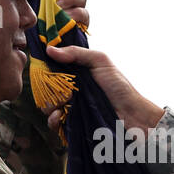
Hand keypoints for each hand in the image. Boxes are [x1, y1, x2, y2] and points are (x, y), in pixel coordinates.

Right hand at [44, 44, 164, 134]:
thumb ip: (76, 53)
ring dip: (49, 105)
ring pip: (47, 106)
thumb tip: (49, 49)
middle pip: (46, 89)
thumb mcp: (100, 61)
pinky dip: (53, 120)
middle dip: (47, 90)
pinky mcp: (71, 123)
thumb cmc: (119, 86)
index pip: (51, 70)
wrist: (131, 113)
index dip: (44, 70)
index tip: (42, 70)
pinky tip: (59, 116)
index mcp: (74, 73)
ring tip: (62, 104)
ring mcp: (70, 107)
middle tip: (61, 91)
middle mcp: (69, 89)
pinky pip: (54, 123)